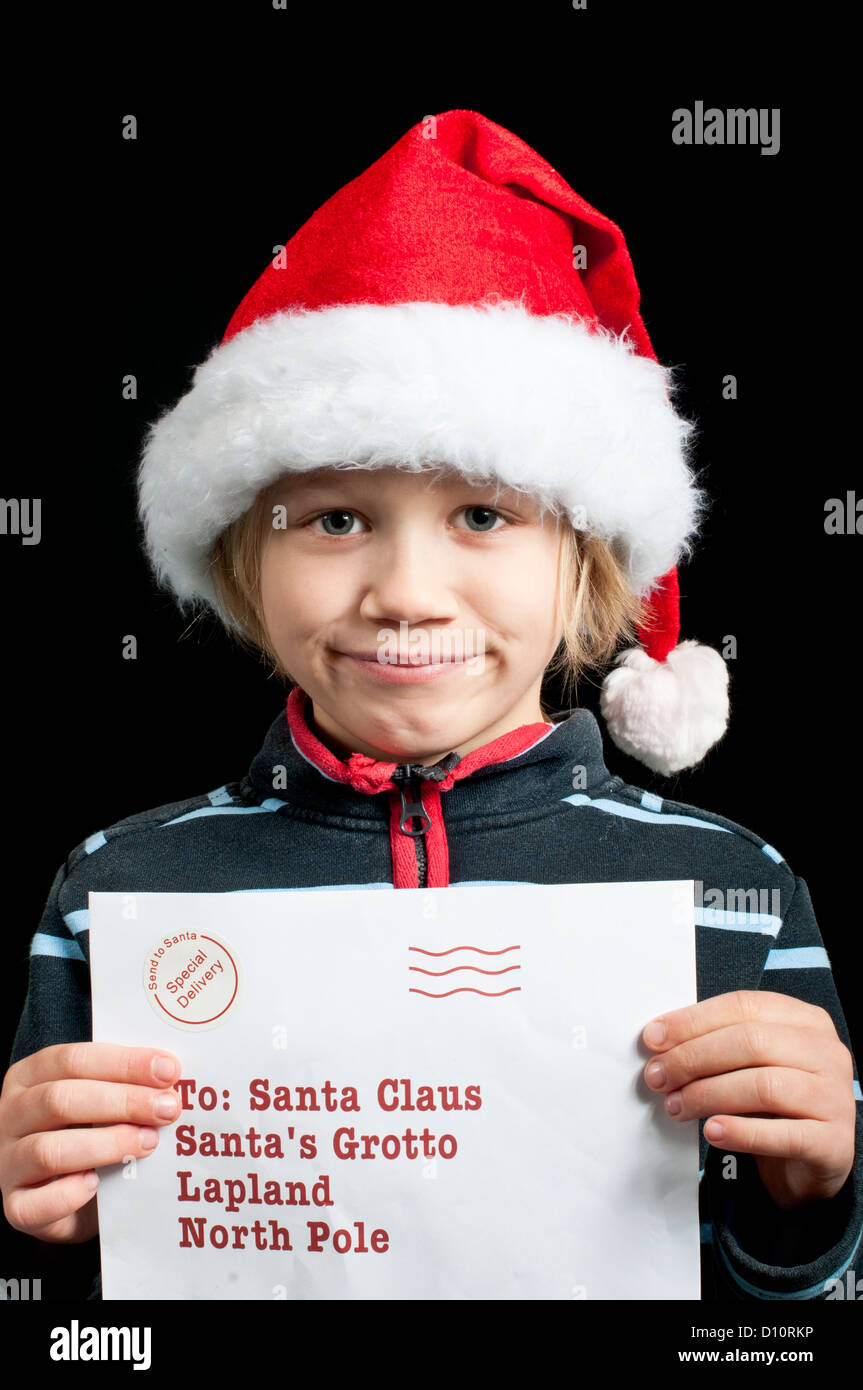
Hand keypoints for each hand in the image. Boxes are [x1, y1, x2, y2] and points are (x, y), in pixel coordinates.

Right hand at [0, 1043, 181, 1242]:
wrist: (72, 1195)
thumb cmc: (90, 1132)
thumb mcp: (102, 1100)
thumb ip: (125, 1085)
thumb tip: (171, 1078)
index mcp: (30, 1076)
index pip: (72, 1060)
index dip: (123, 1064)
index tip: (168, 1071)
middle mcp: (11, 1115)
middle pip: (61, 1100)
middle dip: (123, 1102)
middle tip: (167, 1109)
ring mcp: (7, 1162)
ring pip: (50, 1150)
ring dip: (107, 1145)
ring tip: (148, 1143)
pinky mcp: (15, 1206)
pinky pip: (36, 1204)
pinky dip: (69, 1194)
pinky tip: (97, 1185)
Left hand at [641, 990, 855, 1209]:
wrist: (814, 1161)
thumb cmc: (774, 1103)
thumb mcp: (750, 1064)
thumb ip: (717, 1045)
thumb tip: (658, 1040)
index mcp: (806, 1020)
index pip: (744, 1007)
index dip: (693, 1020)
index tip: (654, 1038)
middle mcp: (826, 1052)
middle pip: (751, 1042)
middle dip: (693, 1058)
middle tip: (657, 1076)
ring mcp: (835, 1097)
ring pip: (763, 1086)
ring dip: (708, 1094)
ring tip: (676, 1106)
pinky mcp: (833, 1142)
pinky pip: (783, 1134)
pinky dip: (741, 1132)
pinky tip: (711, 1131)